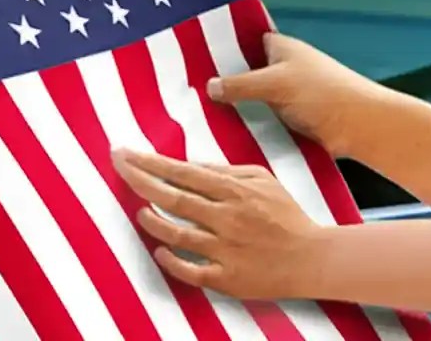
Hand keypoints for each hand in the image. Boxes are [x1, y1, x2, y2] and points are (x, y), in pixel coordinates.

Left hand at [112, 149, 325, 299]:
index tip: (125, 152)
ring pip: (177, 234)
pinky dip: (172, 261)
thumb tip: (189, 165)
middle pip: (173, 199)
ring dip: (152, 222)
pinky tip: (160, 250)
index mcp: (235, 190)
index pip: (182, 172)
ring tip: (139, 212)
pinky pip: (191, 270)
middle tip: (117, 166)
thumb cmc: (286, 215)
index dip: (150, 162)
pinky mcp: (228, 278)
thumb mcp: (262, 179)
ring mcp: (226, 249)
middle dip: (139, 180)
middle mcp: (227, 218)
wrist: (313, 258)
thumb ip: (224, 170)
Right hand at [208, 33, 401, 158]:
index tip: (191, 53)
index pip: (243, 38)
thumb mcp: (274, 84)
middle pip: (244, 70)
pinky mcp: (289, 117)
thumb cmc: (321, 93)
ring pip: (250, 96)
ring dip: (233, 105)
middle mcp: (281, 66)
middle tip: (184, 88)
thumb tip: (209, 86)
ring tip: (195, 112)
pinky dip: (246, 122)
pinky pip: (260, 116)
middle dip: (221, 79)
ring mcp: (285, 93)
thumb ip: (239, 85)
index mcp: (279, 47)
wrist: (359, 126)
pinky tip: (220, 131)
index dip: (221, 43)